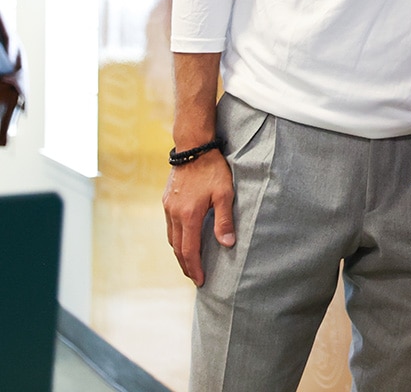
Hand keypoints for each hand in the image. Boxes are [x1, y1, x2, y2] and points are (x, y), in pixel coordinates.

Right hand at [163, 149, 234, 285]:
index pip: (189, 250)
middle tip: (195, 277)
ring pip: (171, 238)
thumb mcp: (224, 193)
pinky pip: (169, 226)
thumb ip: (224, 220)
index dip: (195, 267)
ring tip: (189, 262)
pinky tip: (183, 239)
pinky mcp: (166, 200)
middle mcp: (174, 215)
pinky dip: (176, 238)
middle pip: (178, 248)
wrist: (193, 147)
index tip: (201, 280)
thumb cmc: (212, 169)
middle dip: (186, 265)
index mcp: (189, 216)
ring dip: (180, 253)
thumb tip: (227, 245)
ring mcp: (168, 208)